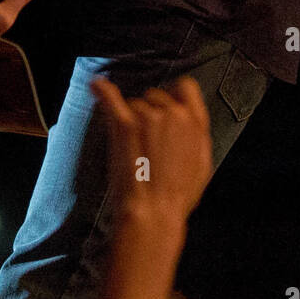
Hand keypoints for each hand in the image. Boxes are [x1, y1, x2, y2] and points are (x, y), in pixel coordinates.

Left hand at [90, 75, 212, 223]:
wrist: (154, 212)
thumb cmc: (177, 196)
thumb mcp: (202, 165)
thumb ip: (197, 136)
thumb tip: (190, 124)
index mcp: (196, 123)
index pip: (186, 87)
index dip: (174, 93)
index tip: (166, 100)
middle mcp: (174, 113)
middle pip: (156, 95)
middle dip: (151, 111)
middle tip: (145, 137)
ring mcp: (149, 116)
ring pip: (135, 103)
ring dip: (131, 118)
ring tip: (132, 147)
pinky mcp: (124, 124)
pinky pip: (110, 97)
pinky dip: (102, 90)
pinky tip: (97, 86)